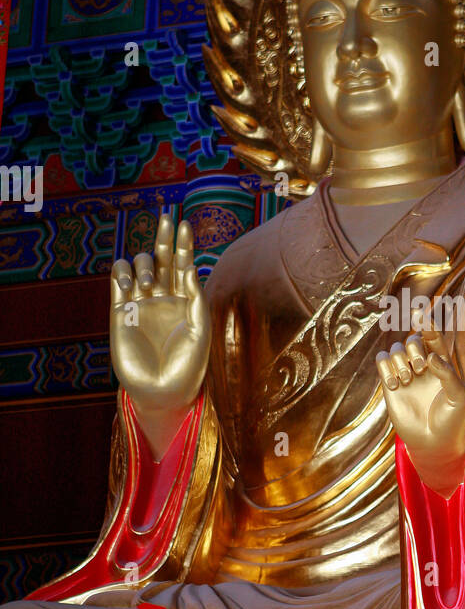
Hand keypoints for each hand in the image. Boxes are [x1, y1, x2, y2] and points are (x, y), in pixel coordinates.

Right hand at [110, 215, 210, 458]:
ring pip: (139, 266)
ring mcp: (142, 303)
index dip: (183, 243)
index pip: (184, 263)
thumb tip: (188, 266)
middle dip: (164, 237)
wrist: (164, 391)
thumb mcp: (201, 329)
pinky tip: (130, 283)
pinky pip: (118, 281)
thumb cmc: (189, 364)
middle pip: (162, 258)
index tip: (183, 224)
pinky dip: (122, 273)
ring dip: (144, 265)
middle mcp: (164, 297)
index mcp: (186, 299)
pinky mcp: (121, 312)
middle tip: (166, 217)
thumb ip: (195, 296)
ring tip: (148, 285)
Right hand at [376, 332, 464, 496]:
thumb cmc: (452, 420)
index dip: (427, 324)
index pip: (433, 338)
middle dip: (414, 347)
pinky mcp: (391, 387)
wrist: (435, 444)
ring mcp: (406, 375)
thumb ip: (447, 374)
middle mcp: (423, 367)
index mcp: (442, 365)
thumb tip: (430, 357)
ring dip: (400, 360)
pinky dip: (385, 367)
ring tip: (408, 380)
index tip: (420, 312)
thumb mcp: (458, 396)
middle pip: (412, 340)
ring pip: (395, 350)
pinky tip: (394, 384)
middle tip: (420, 368)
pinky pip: (381, 363)